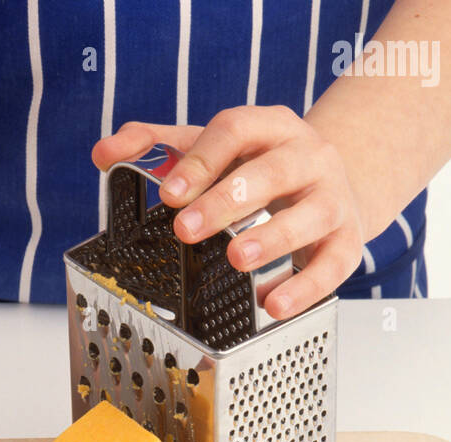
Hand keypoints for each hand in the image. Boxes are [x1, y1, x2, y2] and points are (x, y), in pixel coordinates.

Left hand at [92, 106, 364, 318]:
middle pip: (272, 171)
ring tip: (237, 260)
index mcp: (270, 127)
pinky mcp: (347, 241)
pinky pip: (333, 265)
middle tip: (187, 229)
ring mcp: (332, 198)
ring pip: (309, 215)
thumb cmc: (261, 170)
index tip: (169, 195)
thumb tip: (103, 153)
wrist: (338, 186)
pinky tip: (273, 304)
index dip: (201, 161)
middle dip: (228, 201)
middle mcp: (308, 156)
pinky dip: (305, 287)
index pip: (235, 130)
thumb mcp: (213, 151)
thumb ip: (156, 148)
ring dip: (272, 238)